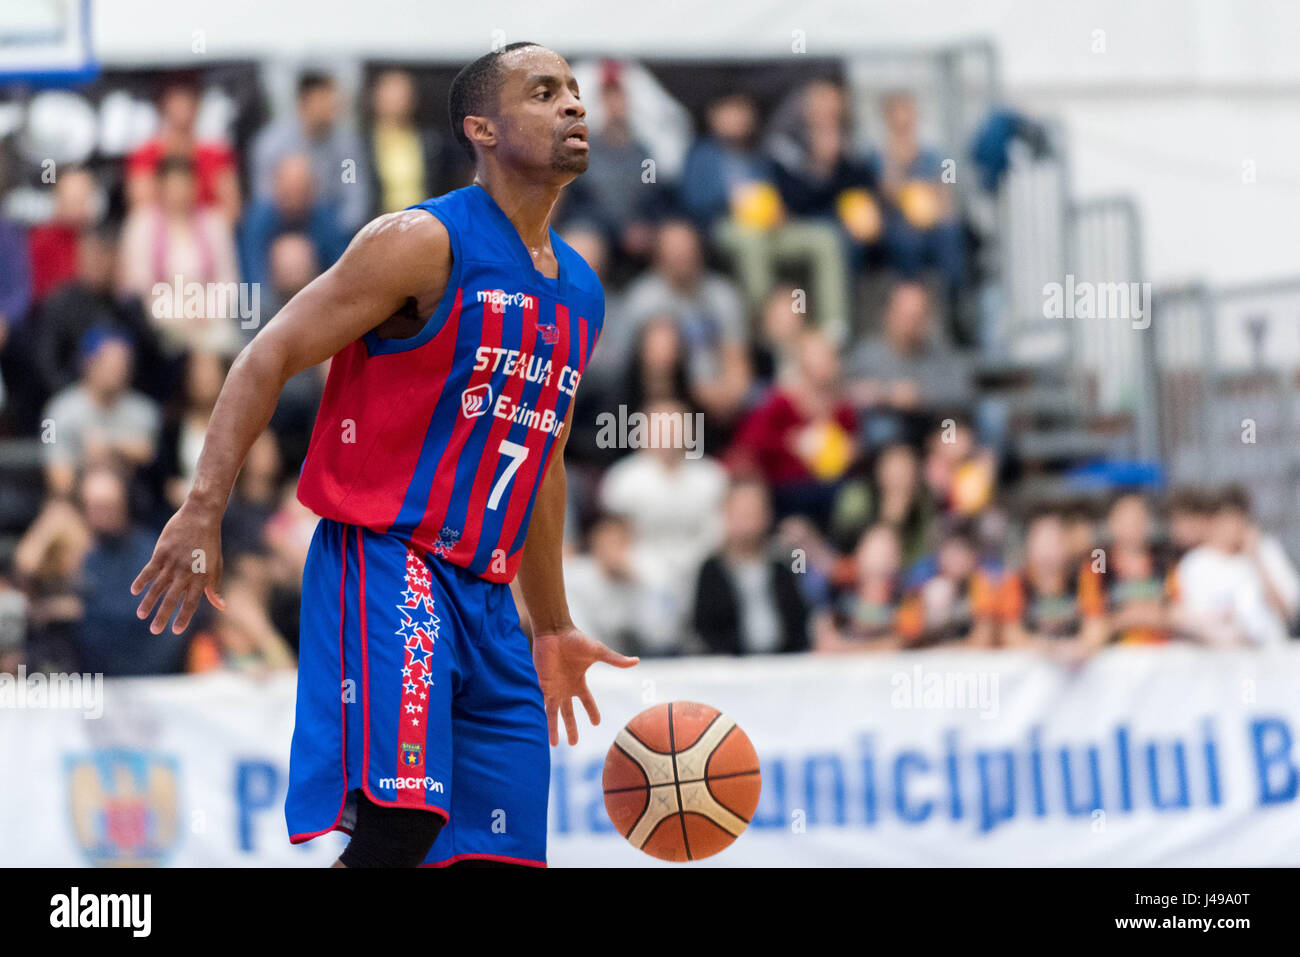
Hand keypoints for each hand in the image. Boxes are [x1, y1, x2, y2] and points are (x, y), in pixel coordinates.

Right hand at [130, 498, 227, 634]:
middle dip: (163, 616)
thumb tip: (220, 606)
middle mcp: (187, 572)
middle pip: (173, 598)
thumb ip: (213, 586)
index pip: (192, 602)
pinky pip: (149, 571)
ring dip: (149, 602)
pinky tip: (134, 592)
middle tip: (154, 630)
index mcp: (202, 577)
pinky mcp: (162, 552)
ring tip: (141, 615)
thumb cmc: (210, 542)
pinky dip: (141, 581)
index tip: (176, 630)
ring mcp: (173, 562)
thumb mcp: (216, 565)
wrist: (201, 516)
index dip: (184, 617)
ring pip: (158, 587)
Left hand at [533, 626, 637, 745]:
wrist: (554, 631)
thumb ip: (615, 660)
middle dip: (571, 728)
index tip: (596, 723)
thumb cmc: (575, 639)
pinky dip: (538, 716)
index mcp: (579, 682)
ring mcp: (553, 688)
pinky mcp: (541, 685)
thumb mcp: (598, 652)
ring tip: (553, 745)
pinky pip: (540, 704)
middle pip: (568, 713)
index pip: (587, 702)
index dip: (592, 712)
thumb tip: (636, 661)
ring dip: (553, 729)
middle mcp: (565, 688)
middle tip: (573, 744)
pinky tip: (536, 728)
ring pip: (553, 713)